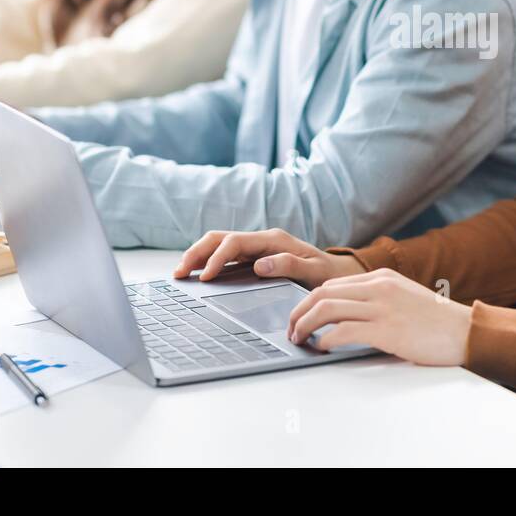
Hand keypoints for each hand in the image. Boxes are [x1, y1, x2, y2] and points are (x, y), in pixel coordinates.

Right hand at [173, 228, 365, 285]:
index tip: (204, 276)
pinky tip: (195, 273)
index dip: (217, 258)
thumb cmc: (326, 274)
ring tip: (179, 272)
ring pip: (218, 244)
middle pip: (220, 238)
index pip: (235, 242)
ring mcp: (256, 247)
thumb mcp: (315, 271)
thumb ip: (290, 265)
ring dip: (198, 255)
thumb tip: (261, 264)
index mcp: (274, 240)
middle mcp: (262, 239)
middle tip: (179, 272)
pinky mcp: (252, 257)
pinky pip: (224, 254)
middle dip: (197, 252)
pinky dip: (207, 261)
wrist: (336, 273)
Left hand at [287, 268, 471, 366]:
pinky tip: (322, 348)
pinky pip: (342, 331)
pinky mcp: (386, 329)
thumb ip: (379, 300)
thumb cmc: (438, 322)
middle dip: (298, 312)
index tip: (299, 317)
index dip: (308, 301)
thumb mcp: (405, 298)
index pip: (332, 284)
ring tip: (299, 340)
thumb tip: (348, 316)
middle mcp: (379, 287)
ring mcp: (382, 306)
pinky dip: (325, 340)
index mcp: (382, 278)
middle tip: (291, 330)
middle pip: (322, 293)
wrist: (466, 331)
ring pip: (326, 308)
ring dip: (304, 325)